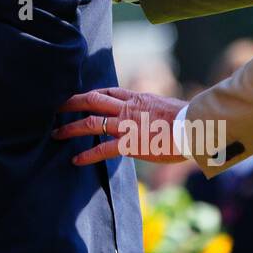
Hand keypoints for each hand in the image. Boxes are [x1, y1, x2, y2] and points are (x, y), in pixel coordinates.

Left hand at [53, 87, 187, 164]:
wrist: (195, 127)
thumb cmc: (189, 119)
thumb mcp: (167, 106)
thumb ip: (154, 108)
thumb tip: (156, 112)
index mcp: (138, 98)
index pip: (108, 92)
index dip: (91, 94)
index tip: (80, 97)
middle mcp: (128, 108)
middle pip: (92, 100)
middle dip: (72, 103)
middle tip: (56, 107)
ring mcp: (127, 125)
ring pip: (91, 123)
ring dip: (71, 128)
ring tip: (56, 134)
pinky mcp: (129, 144)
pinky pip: (102, 149)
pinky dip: (87, 155)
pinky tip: (76, 160)